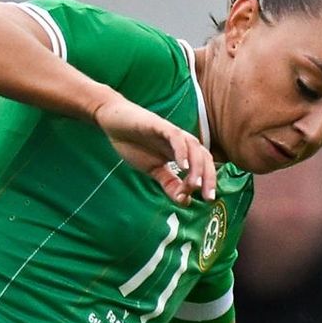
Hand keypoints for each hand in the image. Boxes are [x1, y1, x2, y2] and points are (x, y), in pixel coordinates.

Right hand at [92, 95, 215, 204]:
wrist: (112, 121)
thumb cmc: (133, 143)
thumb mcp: (153, 169)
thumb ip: (168, 182)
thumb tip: (184, 201)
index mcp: (182, 152)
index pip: (203, 166)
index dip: (208, 182)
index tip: (206, 200)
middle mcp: (181, 142)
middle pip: (204, 157)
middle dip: (209, 177)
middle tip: (207, 197)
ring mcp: (171, 132)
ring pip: (194, 147)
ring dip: (197, 167)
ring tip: (194, 185)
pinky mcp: (159, 125)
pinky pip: (175, 136)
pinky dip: (181, 151)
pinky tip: (181, 166)